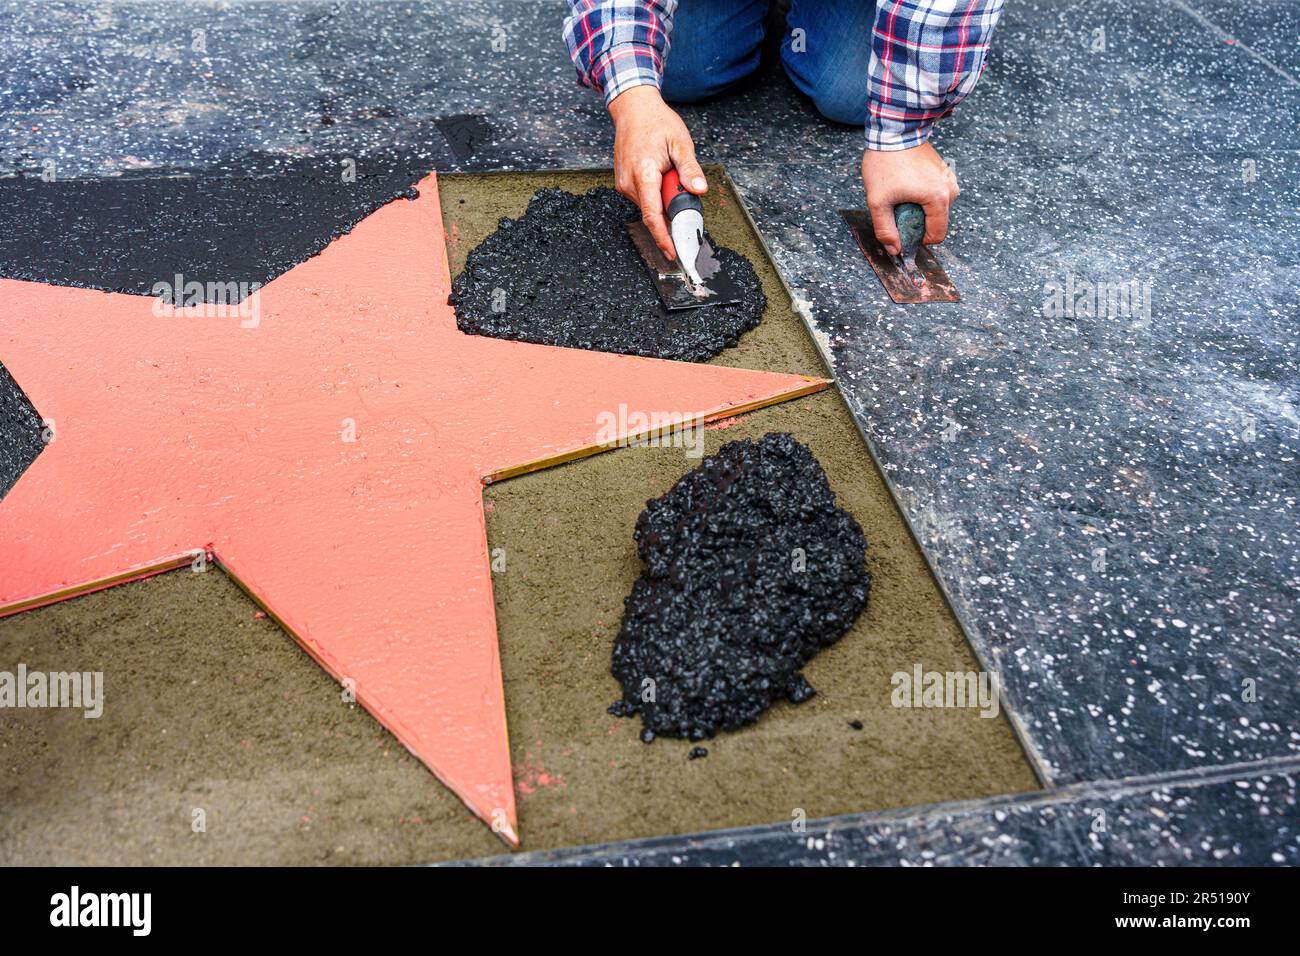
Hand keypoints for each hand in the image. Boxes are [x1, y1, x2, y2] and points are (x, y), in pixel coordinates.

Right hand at [608, 86, 706, 260]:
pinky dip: (656, 194)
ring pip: (649, 206)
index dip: (663, 237)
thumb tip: (699, 190)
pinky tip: (661, 175)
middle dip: (672, 208)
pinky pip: (644, 198)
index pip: (652, 215)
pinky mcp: (624, 184)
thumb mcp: (680, 142)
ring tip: (669, 172)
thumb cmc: (656, 123)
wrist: (633, 110)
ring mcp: (624, 184)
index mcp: (643, 173)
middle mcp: (629, 182)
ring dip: (664, 198)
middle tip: (682, 188)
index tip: (673, 252)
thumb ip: (689, 168)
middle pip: (654, 212)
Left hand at [861, 142, 959, 256]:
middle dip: (917, 222)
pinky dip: (922, 197)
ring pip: (936, 209)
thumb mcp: (878, 201)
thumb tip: (893, 250)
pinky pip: (935, 194)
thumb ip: (885, 229)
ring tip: (901, 194)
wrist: (894, 131)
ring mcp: (949, 179)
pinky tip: (907, 185)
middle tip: (897, 208)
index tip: (902, 231)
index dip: (918, 240)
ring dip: (919, 209)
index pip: (937, 235)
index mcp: (939, 199)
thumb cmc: (886, 163)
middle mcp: (950, 189)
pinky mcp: (944, 171)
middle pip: (937, 222)